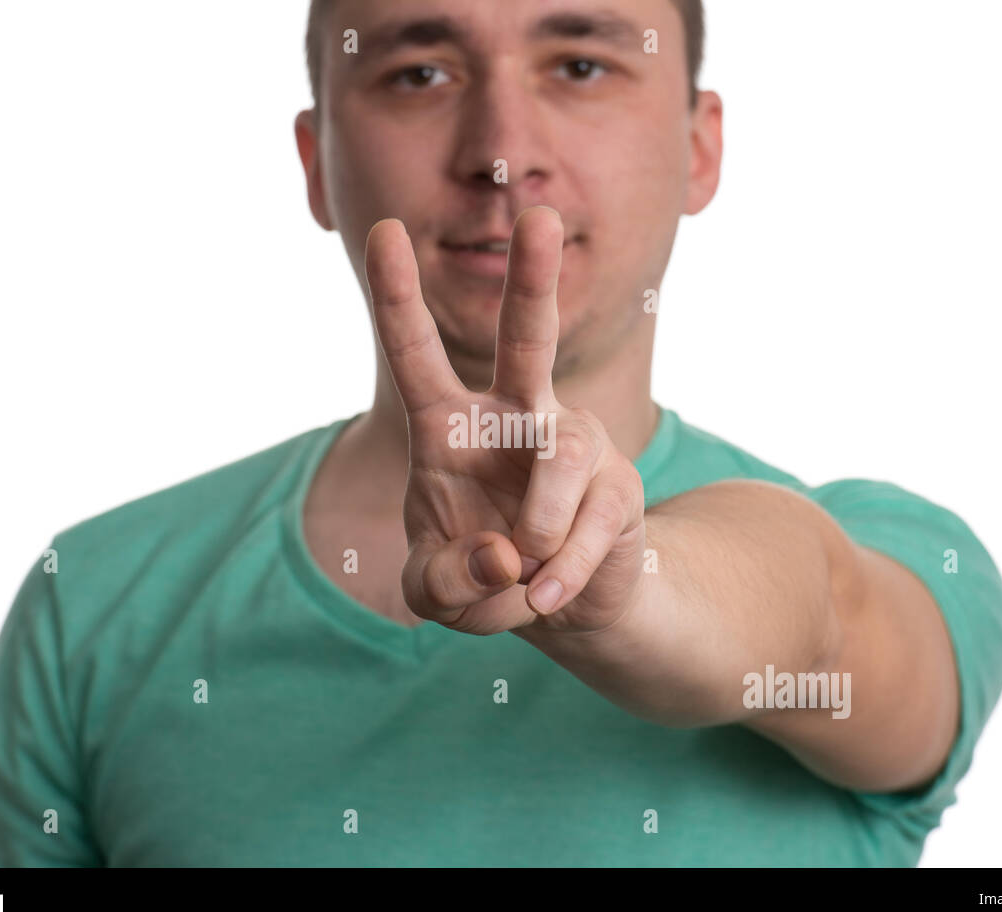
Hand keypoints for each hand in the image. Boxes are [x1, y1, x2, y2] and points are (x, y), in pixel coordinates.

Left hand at [364, 206, 645, 639]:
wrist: (558, 607)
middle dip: (534, 279)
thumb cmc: (481, 577)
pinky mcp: (618, 489)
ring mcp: (573, 446)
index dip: (398, 295)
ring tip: (522, 578)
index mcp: (450, 426)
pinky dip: (558, 579)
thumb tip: (505, 555)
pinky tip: (545, 598)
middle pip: (530, 338)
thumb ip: (441, 582)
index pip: (416, 355)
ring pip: (560, 465)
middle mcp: (516, 417)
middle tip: (542, 215)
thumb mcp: (434, 593)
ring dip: (534, 537)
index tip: (382, 229)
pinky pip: (588, 530)